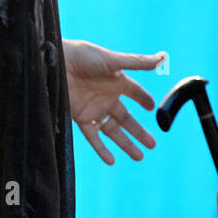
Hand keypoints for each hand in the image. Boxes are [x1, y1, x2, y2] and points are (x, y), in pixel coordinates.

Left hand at [63, 39, 163, 164]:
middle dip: (139, 132)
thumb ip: (137, 63)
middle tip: (152, 144)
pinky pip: (93, 136)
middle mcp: (106, 96)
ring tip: (139, 157)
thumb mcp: (113, 60)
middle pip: (126, 118)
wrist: (54, 62)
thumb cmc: (83, 56)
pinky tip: (111, 161)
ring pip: (113, 131)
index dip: (143, 99)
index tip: (153, 108)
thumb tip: (162, 58)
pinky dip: (101, 149)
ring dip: (125, 144)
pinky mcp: (80, 116)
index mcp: (116, 81)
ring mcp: (94, 108)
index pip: (134, 92)